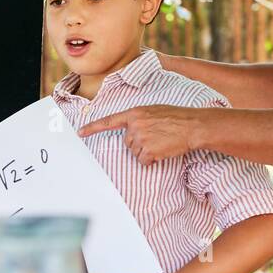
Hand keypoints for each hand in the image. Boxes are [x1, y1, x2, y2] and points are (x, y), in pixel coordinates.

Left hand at [77, 103, 212, 165]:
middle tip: (157, 137)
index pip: (109, 121)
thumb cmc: (176, 118)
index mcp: (135, 113)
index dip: (93, 128)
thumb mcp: (154, 111)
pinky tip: (163, 150)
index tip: (80, 133)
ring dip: (147, 152)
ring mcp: (140, 138)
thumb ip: (139, 118)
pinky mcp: (147, 151)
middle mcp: (134, 125)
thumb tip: (131, 131)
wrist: (192, 126)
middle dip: (139, 143)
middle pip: (127, 142)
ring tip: (162, 142)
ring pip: (135, 153)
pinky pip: (144, 161)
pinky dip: (152, 160)